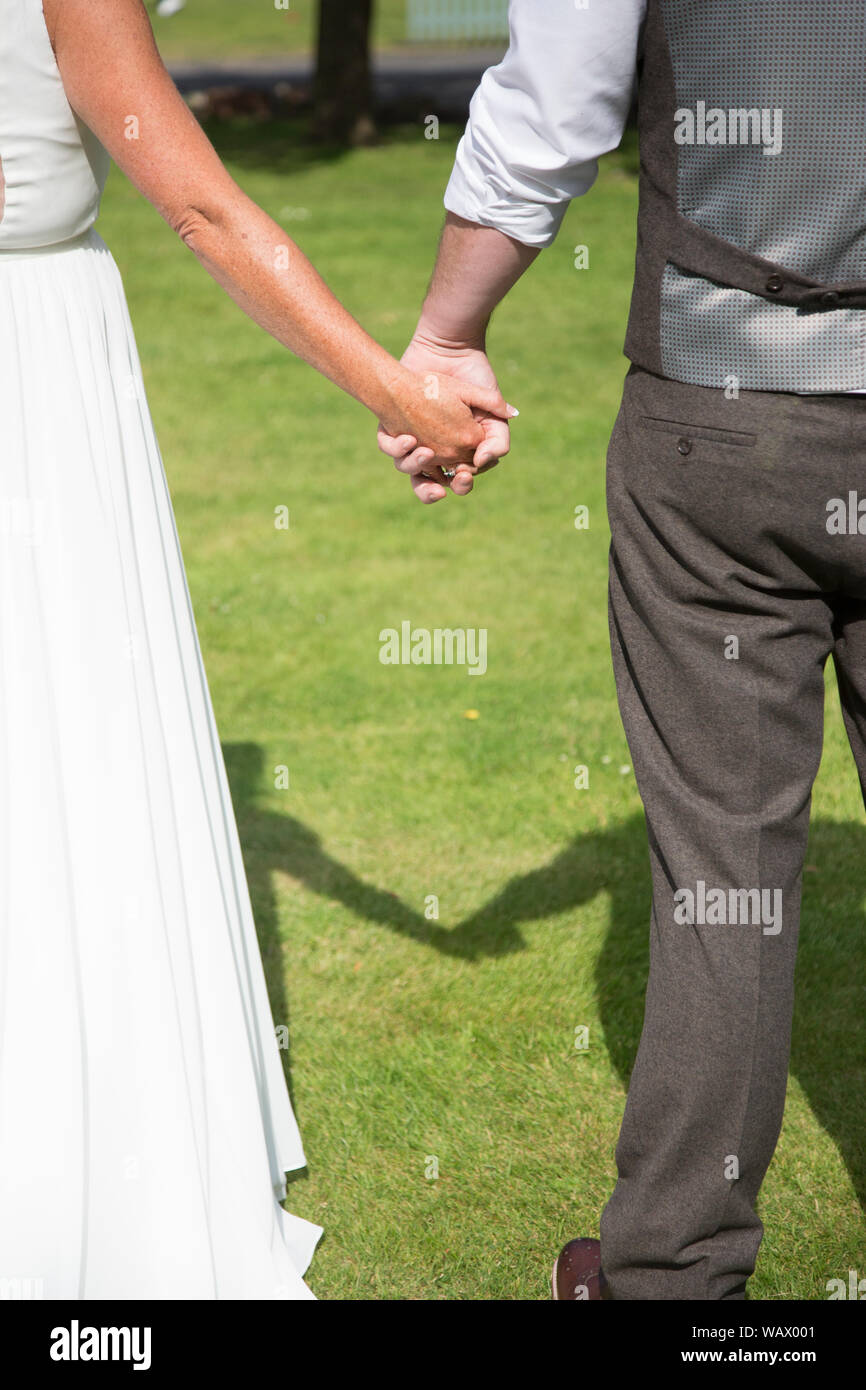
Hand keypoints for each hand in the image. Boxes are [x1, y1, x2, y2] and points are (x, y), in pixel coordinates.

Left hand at [377, 332, 515, 503]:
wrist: (448, 349)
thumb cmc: (473, 377)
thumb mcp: (491, 407)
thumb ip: (498, 436)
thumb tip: (486, 460)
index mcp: (458, 452)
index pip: (458, 480)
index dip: (461, 483)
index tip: (465, 472)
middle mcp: (433, 451)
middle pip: (426, 485)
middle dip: (430, 491)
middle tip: (439, 487)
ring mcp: (411, 440)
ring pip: (406, 468)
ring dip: (414, 466)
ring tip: (425, 452)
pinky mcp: (393, 425)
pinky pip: (388, 446)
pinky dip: (396, 447)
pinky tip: (408, 439)